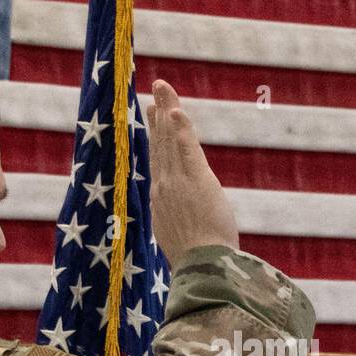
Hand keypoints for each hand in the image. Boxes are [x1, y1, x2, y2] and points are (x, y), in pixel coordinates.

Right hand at [148, 80, 239, 269]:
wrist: (201, 268)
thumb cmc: (197, 261)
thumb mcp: (181, 239)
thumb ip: (182, 224)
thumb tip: (184, 230)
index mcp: (161, 199)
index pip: (159, 159)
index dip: (156, 133)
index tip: (154, 113)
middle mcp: (165, 186)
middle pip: (162, 143)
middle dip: (159, 113)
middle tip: (157, 88)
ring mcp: (178, 182)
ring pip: (171, 140)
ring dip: (168, 110)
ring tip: (163, 87)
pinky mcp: (196, 182)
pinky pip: (187, 149)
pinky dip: (181, 129)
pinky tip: (176, 110)